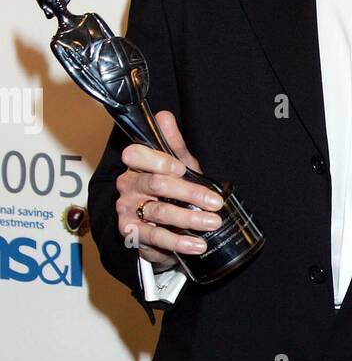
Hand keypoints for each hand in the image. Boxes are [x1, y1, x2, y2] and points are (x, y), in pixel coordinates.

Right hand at [115, 110, 223, 270]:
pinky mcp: (132, 233)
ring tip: (213, 222)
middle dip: (190, 193)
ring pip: (160, 211)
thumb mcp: (178, 165)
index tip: (181, 168)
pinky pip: (156, 236)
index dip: (158, 160)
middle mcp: (127, 186)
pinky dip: (179, 242)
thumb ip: (173, 144)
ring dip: (190, 219)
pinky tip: (197, 244)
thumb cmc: (171, 191)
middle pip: (156, 184)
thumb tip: (164, 116)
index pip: (135, 155)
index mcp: (136, 165)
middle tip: (215, 202)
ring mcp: (127, 210)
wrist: (164, 228)